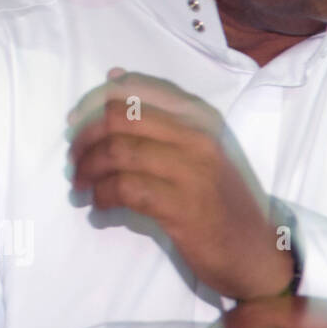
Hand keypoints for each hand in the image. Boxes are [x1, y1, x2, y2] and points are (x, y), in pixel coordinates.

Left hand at [68, 68, 293, 300]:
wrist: (254, 252)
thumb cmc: (215, 198)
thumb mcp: (193, 148)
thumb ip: (156, 114)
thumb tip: (113, 75)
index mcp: (198, 117)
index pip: (134, 90)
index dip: (93, 103)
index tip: (73, 124)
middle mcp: (197, 137)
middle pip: (119, 118)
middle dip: (84, 137)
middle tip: (72, 159)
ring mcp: (193, 171)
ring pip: (117, 152)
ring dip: (86, 169)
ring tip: (79, 185)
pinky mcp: (183, 207)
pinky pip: (124, 189)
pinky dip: (100, 196)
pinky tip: (97, 206)